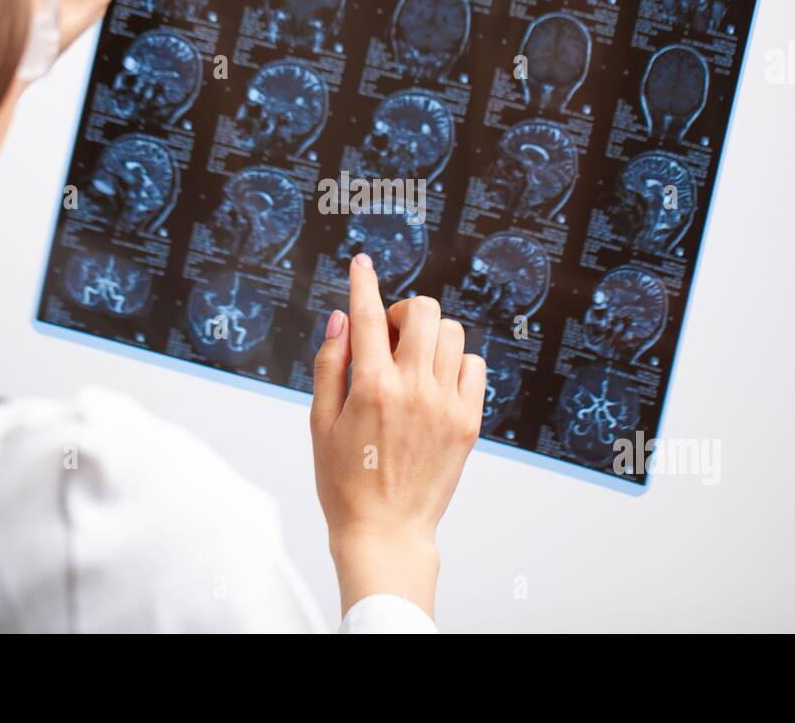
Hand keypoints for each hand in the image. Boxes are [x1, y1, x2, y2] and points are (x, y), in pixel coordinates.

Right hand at [310, 254, 485, 618]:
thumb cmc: (345, 482)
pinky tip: (435, 383)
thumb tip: (343, 318)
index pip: (367, 315)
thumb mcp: (320, 422)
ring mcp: (446, 404)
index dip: (363, 282)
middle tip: (388, 336)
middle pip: (422, 311)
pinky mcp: (468, 421)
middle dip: (402, 311)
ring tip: (412, 362)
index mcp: (370, 387)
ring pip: (451, 333)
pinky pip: (474, 365)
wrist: (386, 531)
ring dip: (429, 335)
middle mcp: (413, 389)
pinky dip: (455, 363)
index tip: (362, 264)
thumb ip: (330, 364)